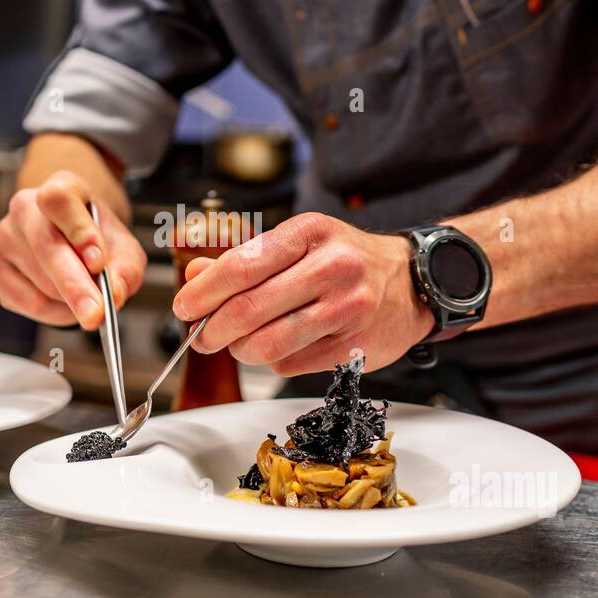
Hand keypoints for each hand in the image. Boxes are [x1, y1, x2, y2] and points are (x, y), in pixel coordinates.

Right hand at [0, 171, 146, 329]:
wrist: (72, 239)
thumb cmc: (97, 241)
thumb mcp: (124, 248)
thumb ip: (125, 269)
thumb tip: (114, 295)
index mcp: (62, 188)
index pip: (59, 200)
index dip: (78, 230)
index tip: (97, 262)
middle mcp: (25, 207)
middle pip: (46, 247)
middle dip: (74, 286)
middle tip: (96, 314)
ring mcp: (4, 236)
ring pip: (41, 282)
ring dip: (71, 302)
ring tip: (87, 295)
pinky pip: (28, 302)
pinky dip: (55, 312)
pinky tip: (65, 303)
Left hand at [172, 212, 432, 375]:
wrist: (413, 282)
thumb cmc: (348, 260)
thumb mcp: (299, 243)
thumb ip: (245, 258)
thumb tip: (195, 275)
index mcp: (310, 232)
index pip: (242, 265)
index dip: (203, 292)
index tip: (184, 307)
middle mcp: (332, 267)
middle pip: (249, 309)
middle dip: (213, 330)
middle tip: (201, 337)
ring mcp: (347, 309)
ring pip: (268, 344)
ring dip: (240, 350)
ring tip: (238, 345)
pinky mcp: (355, 347)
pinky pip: (291, 364)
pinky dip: (272, 362)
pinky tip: (277, 349)